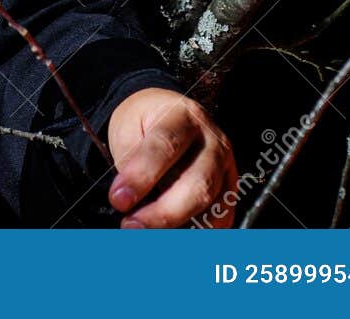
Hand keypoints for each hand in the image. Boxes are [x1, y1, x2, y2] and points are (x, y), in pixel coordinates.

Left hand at [106, 87, 236, 227]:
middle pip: (198, 183)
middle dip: (163, 213)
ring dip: (180, 227)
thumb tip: (127, 199)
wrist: (167, 114)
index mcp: (182, 117)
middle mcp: (212, 141)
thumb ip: (129, 162)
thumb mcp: (127, 129)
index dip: (141, 178)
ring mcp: (225, 166)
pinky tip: (173, 235)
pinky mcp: (229, 189)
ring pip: (213, 206)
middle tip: (132, 226)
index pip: (164, 148)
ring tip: (149, 235)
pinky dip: (198, 233)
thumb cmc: (145, 123)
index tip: (119, 200)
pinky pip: (221, 218)